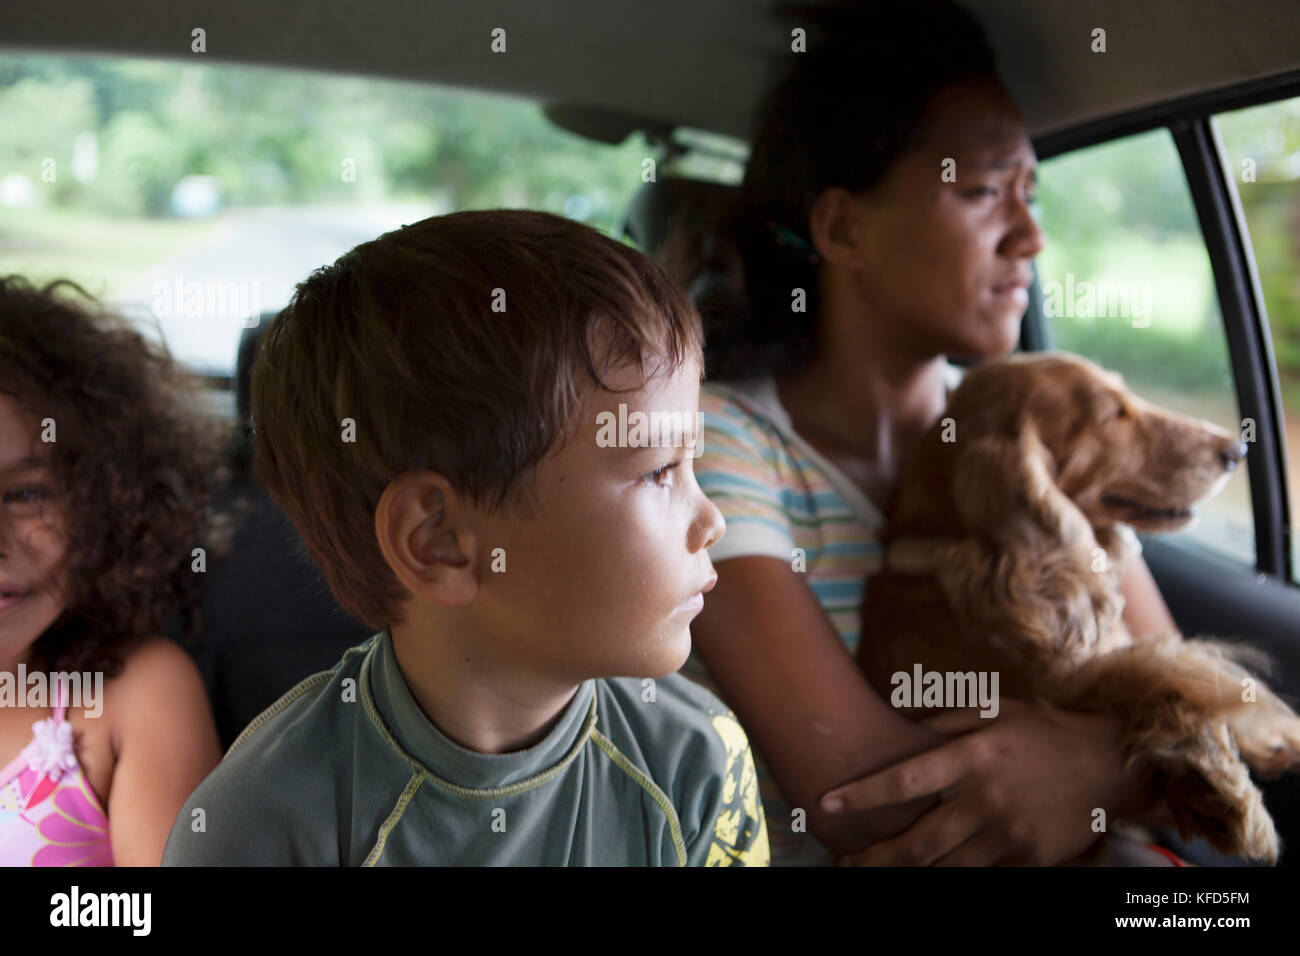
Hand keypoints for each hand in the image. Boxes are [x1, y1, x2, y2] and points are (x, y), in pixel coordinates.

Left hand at [820, 698, 1155, 865]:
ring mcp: (1009, 834)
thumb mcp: (993, 710)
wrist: (1110, 764)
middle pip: (918, 842)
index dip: (863, 795)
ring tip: (876, 870)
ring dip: (908, 872)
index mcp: (973, 756)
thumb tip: (897, 729)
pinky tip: (929, 874)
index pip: (905, 780)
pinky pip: (981, 876)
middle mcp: (987, 798)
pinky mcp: (1029, 858)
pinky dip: (952, 876)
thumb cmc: (1042, 730)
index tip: (828, 801)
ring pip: (945, 867)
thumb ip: (943, 724)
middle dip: (876, 857)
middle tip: (844, 861)